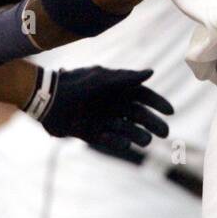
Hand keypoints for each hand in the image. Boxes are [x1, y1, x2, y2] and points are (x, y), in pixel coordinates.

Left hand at [37, 67, 171, 155]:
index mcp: (117, 89)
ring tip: (146, 141)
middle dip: (153, 122)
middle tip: (164, 133)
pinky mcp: (92, 133)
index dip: (158, 103)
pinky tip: (125, 144)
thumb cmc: (75, 85)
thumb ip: (126, 78)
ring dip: (139, 135)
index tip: (170, 112)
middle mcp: (113, 104)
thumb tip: (151, 72)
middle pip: (139, 115)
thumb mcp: (102, 79)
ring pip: (127, 129)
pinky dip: (118, 142)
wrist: (46, 98)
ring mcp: (103, 119)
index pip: (144, 96)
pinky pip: (110, 140)